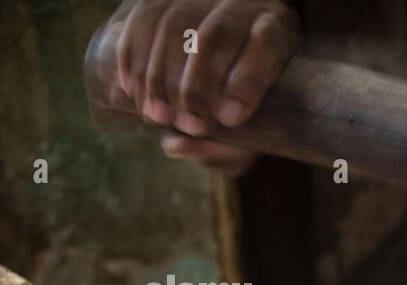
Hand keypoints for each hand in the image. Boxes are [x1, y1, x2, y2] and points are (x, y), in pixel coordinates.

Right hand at [108, 0, 298, 172]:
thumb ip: (228, 149)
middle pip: (213, 37)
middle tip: (189, 126)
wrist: (230, 58)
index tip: (230, 118)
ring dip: (158, 75)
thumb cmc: (247, 105)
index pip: (266, 43)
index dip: (249, 80)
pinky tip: (131, 89)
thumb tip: (173, 147)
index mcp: (275, 29)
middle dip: (195, 86)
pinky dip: (131, 53)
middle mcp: (242, 2)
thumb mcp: (256, 130)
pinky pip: (141, 16)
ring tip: (157, 116)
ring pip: (173, 24)